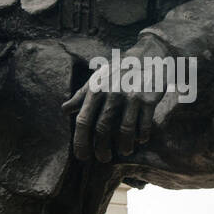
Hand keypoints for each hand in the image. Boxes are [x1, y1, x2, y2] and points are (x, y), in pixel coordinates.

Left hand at [62, 42, 171, 161]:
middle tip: (103, 158)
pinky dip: (142, 136)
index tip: (82, 156)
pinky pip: (144, 125)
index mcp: (96, 90)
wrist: (149, 55)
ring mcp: (131, 97)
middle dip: (102, 149)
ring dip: (124, 146)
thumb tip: (65, 110)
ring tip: (125, 151)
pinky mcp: (148, 99)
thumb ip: (81, 95)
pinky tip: (141, 139)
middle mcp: (111, 93)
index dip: (81, 142)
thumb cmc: (119, 71)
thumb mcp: (98, 79)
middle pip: (102, 129)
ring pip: (125, 131)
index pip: (83, 121)